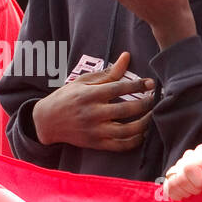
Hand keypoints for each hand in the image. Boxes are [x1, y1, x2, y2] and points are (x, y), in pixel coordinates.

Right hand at [32, 50, 154, 150]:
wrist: (47, 121)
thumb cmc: (67, 97)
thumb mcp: (84, 82)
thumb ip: (108, 73)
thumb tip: (127, 56)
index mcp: (90, 95)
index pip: (119, 88)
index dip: (138, 85)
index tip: (151, 83)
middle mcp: (92, 113)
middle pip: (126, 109)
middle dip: (146, 104)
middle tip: (155, 99)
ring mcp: (94, 131)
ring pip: (126, 131)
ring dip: (144, 124)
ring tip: (152, 116)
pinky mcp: (95, 144)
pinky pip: (120, 146)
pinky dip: (134, 141)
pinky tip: (142, 133)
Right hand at [162, 144, 201, 200]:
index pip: (189, 168)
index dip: (198, 182)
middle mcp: (190, 155)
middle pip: (178, 176)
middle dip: (191, 188)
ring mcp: (179, 164)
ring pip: (171, 181)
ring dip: (184, 191)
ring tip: (196, 192)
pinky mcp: (173, 174)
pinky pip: (167, 186)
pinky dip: (176, 194)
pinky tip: (188, 194)